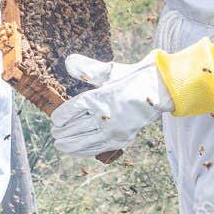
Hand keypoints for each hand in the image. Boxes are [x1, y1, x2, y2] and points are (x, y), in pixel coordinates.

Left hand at [50, 53, 171, 154]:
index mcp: (100, 96)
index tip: (55, 120)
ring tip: (59, 144)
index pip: (73, 109)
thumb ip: (89, 68)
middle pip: (76, 127)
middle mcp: (105, 115)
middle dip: (63, 132)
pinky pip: (98, 148)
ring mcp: (113, 129)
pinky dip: (84, 151)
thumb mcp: (110, 71)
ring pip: (84, 141)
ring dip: (69, 144)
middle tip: (55, 133)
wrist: (159, 91)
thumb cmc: (132, 79)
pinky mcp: (121, 139)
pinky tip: (75, 151)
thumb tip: (69, 61)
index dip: (62, 116)